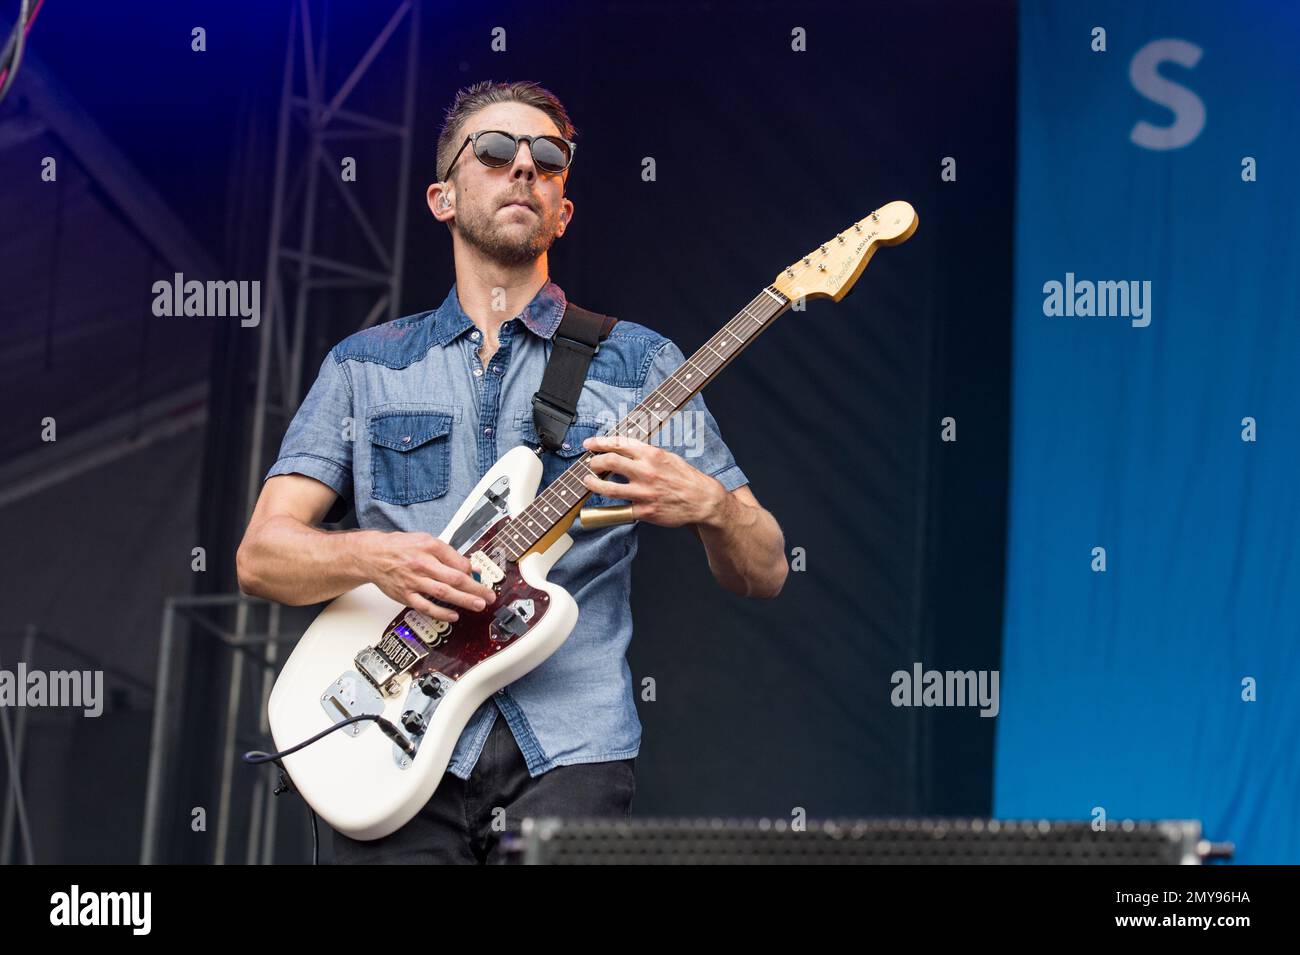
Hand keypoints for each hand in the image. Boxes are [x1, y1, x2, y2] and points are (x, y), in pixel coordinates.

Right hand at [358, 530, 495, 621]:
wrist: (373, 555)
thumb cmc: (401, 547)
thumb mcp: (426, 541)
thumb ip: (449, 554)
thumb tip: (471, 566)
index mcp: (430, 547)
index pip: (457, 561)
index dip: (472, 571)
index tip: (481, 578)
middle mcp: (422, 564)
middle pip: (454, 578)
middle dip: (475, 589)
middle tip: (489, 596)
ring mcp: (413, 581)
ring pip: (442, 593)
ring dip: (463, 601)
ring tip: (478, 605)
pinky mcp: (405, 595)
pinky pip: (425, 606)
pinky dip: (440, 613)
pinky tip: (453, 616)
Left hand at [579, 434, 726, 528]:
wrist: (702, 500)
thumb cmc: (684, 478)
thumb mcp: (667, 457)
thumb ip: (644, 453)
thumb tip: (622, 450)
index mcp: (652, 454)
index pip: (619, 443)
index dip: (599, 442)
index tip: (589, 444)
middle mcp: (646, 472)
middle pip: (609, 462)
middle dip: (594, 462)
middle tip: (590, 464)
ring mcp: (644, 493)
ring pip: (607, 488)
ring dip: (593, 484)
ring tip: (589, 482)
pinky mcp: (645, 511)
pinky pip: (620, 509)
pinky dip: (611, 506)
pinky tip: (607, 504)